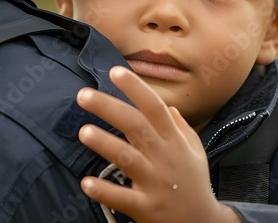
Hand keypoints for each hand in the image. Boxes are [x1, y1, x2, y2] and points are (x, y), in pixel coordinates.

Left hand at [77, 66, 240, 222]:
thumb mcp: (194, 152)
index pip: (154, 107)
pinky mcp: (145, 207)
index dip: (135, 88)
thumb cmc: (194, 183)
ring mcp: (155, 183)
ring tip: (83, 132)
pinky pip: (122, 197)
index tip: (115, 71)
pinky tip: (86, 183)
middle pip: (136, 126)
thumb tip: (167, 107)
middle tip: (83, 95)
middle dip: (109, 108)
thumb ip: (180, 128)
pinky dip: (104, 190)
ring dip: (105, 144)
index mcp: (174, 141)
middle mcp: (164, 158)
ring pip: (127, 159)